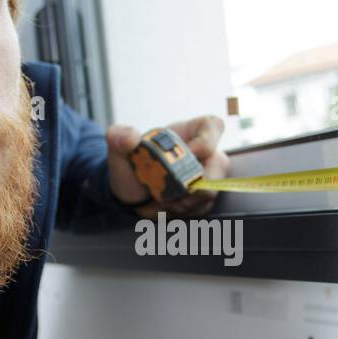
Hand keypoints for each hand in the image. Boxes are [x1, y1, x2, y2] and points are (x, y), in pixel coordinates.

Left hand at [105, 116, 230, 218]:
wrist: (131, 192)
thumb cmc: (129, 165)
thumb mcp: (119, 148)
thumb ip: (119, 137)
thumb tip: (130, 136)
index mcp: (189, 131)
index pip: (213, 126)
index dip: (206, 142)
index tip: (188, 153)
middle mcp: (205, 153)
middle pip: (218, 165)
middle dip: (192, 184)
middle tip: (169, 191)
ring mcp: (209, 176)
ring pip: (210, 192)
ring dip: (182, 202)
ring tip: (160, 199)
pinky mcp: (205, 198)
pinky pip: (202, 208)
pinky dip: (180, 213)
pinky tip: (165, 208)